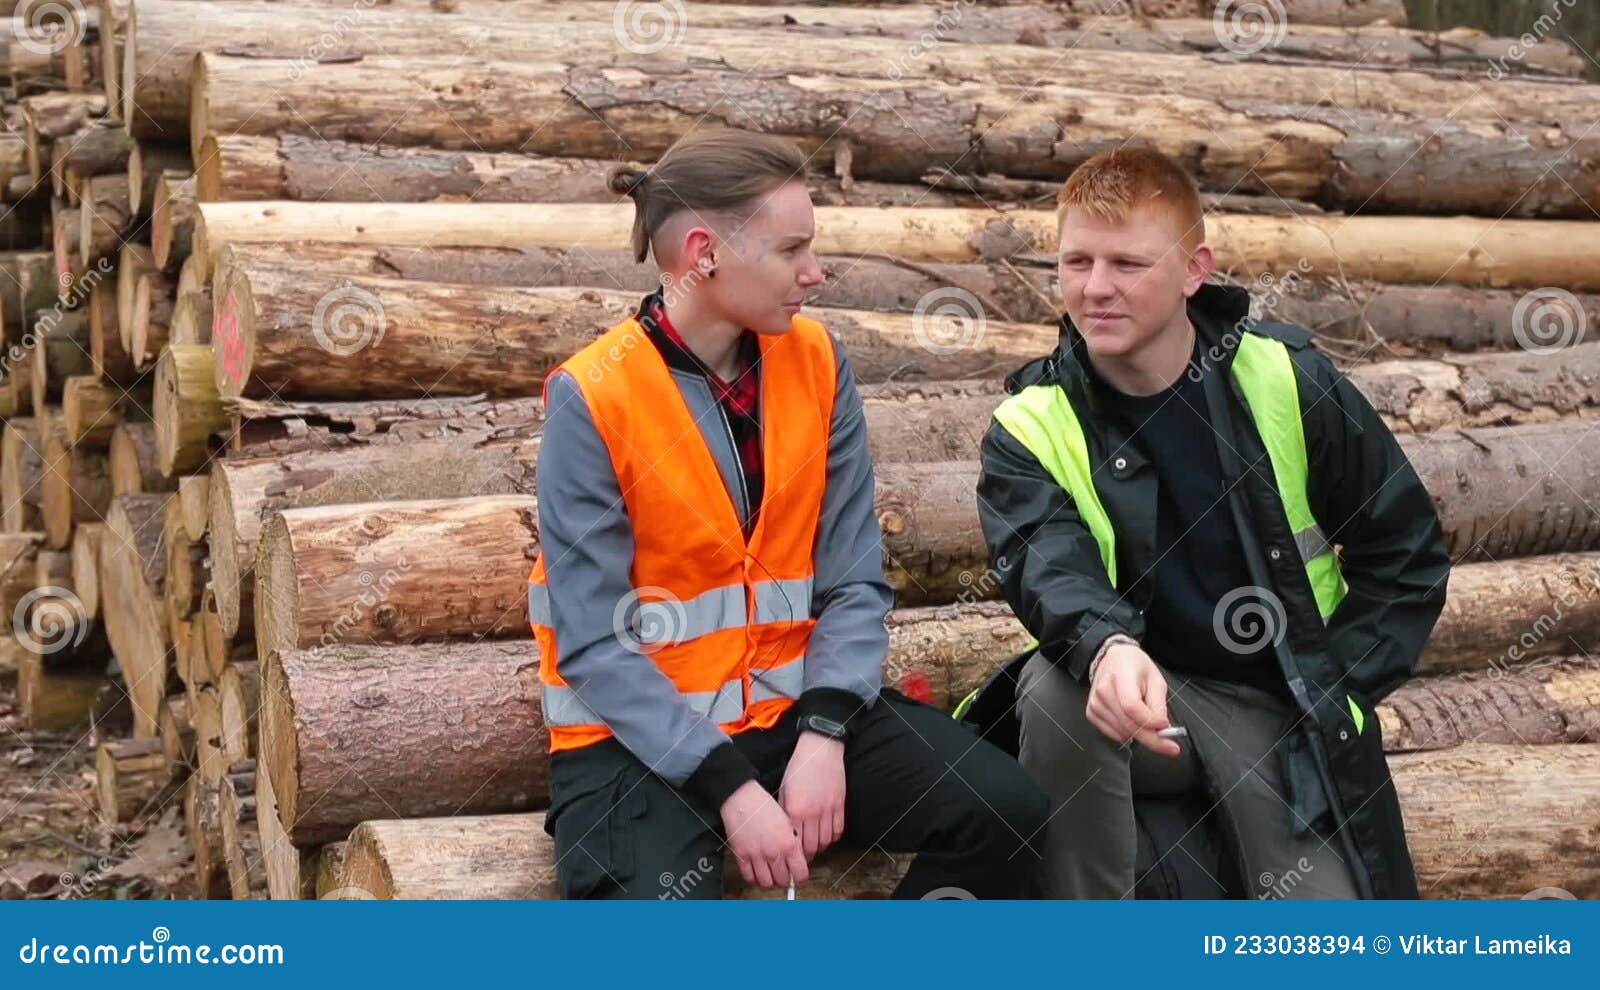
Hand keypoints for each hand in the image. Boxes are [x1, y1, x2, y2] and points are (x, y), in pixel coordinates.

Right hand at [720, 780, 807, 888]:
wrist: (744, 798)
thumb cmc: (765, 806)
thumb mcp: (788, 823)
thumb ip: (794, 843)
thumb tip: (799, 860)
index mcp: (789, 843)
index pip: (800, 874)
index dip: (801, 878)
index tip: (799, 877)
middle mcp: (774, 852)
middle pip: (783, 881)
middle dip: (786, 879)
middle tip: (785, 874)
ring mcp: (757, 856)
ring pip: (767, 883)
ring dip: (771, 881)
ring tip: (771, 874)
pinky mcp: (742, 856)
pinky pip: (749, 878)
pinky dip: (755, 879)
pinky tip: (758, 873)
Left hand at [779, 731, 846, 859]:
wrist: (820, 750)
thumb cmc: (798, 767)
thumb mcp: (784, 789)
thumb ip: (785, 813)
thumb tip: (786, 832)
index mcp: (795, 810)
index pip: (795, 843)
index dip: (794, 854)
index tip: (793, 857)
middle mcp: (813, 813)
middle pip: (812, 846)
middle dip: (808, 854)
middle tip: (804, 856)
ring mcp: (828, 810)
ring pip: (826, 841)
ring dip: (820, 847)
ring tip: (815, 846)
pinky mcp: (840, 805)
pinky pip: (838, 830)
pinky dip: (833, 837)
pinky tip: (827, 835)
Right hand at [1086, 641, 1180, 756]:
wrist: (1114, 659)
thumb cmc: (1136, 667)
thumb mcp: (1155, 680)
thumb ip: (1158, 705)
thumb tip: (1161, 728)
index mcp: (1121, 676)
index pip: (1132, 706)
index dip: (1150, 721)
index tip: (1166, 728)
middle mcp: (1104, 690)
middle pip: (1128, 724)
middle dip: (1152, 739)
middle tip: (1169, 745)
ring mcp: (1096, 703)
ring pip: (1122, 732)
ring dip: (1140, 734)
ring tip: (1145, 719)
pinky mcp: (1092, 712)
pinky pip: (1113, 734)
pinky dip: (1127, 734)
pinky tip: (1132, 721)